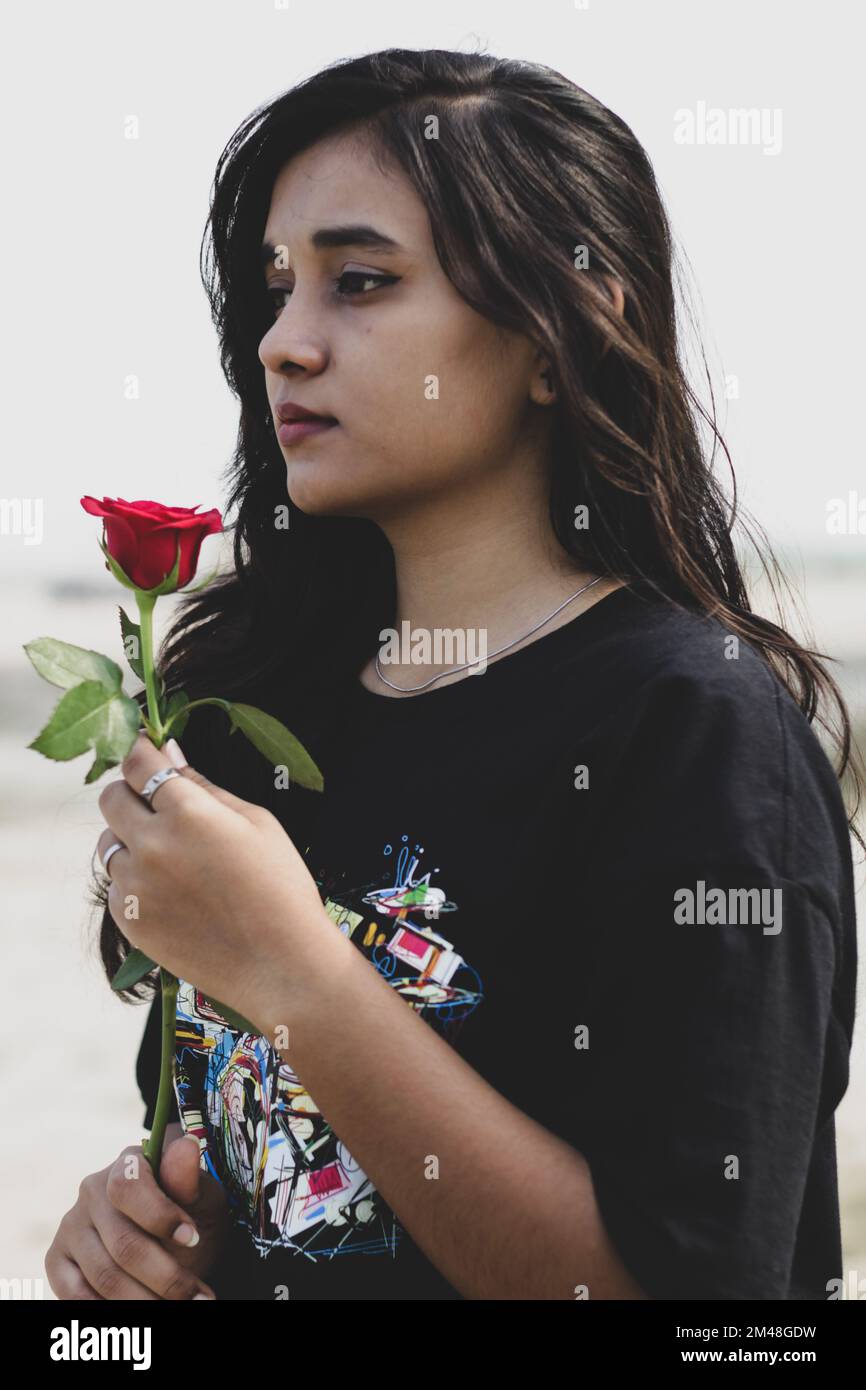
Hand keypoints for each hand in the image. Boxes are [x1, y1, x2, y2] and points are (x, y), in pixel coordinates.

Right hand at [44, 1133, 228, 1299]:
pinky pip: (76, 1296)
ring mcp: (71, 1225)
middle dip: (167, 1277)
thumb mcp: (202, 1199)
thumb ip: (189, 1181)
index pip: (129, 1186)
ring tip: (183, 1308)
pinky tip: (142, 1314)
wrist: (173, 1243)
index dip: (161, 1215)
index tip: (195, 1239)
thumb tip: (186, 1145)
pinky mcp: (56, 1260)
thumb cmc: (191, 1216)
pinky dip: (112, 1312)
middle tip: (200, 1298)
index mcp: (128, 1163)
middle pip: (123, 1244)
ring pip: (105, 1277)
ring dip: (147, 1302)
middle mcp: (92, 1190)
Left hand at [96, 733, 334, 1032]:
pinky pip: (116, 884)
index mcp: (188, 812)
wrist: (280, 964)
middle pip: (110, 798)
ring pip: (108, 843)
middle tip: (159, 806)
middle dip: (130, 793)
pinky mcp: (129, 920)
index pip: (137, 762)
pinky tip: (174, 892)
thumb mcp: (257, 822)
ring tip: (172, 858)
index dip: (139, 751)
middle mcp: (152, 845)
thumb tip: (168, 753)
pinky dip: (135, 881)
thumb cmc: (280, 888)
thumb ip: (205, 785)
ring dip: (130, 840)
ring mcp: (135, 885)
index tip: (145, 751)